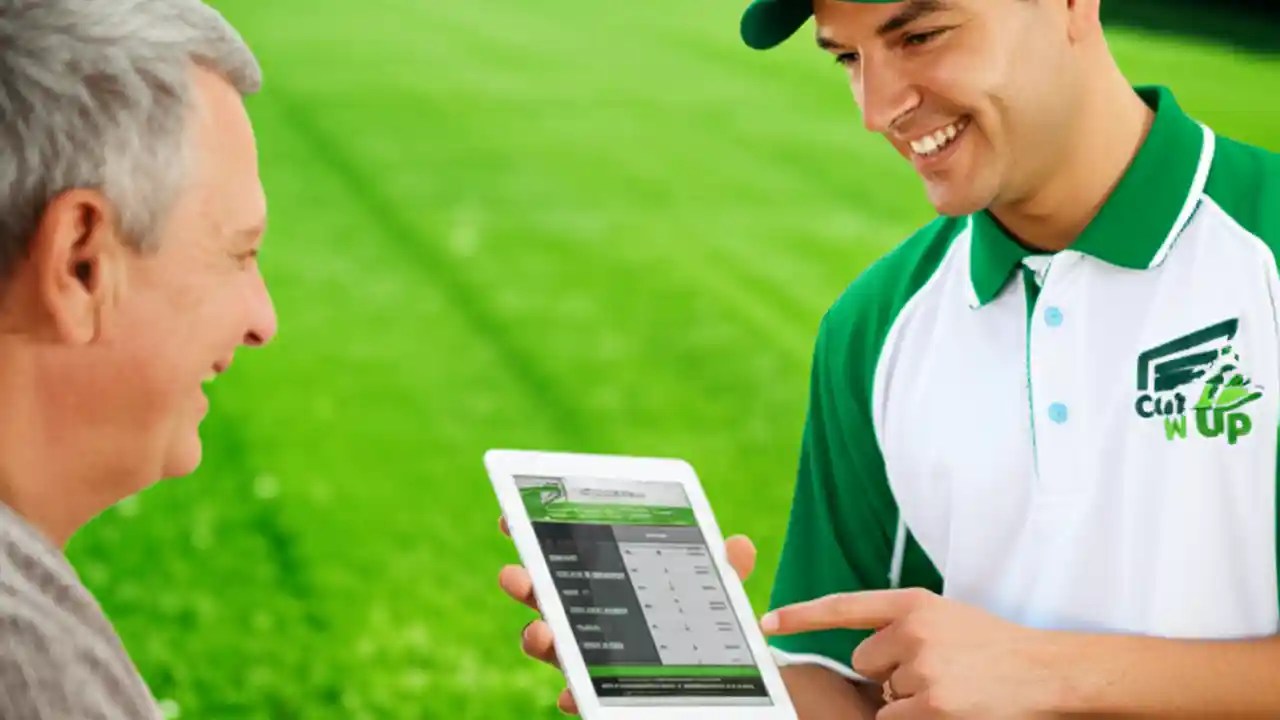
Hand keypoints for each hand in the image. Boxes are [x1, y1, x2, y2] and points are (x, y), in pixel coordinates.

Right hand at [498, 515, 757, 714]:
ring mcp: (592, 661)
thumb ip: (724, 571)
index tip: (510, 519)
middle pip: (547, 602)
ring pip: (555, 649)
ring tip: (539, 633)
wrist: (716, 688)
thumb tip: (738, 544)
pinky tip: (571, 695)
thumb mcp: (714, 596)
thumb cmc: (701, 630)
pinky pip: (581, 698)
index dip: (534, 539)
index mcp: (606, 586)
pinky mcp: (603, 696)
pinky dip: (574, 696)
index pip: (564, 558)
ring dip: (538, 639)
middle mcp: (590, 623)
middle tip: (514, 574)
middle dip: (527, 587)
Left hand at [762, 588, 1059, 718]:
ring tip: (951, 688)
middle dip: (890, 674)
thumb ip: (904, 626)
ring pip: (883, 695)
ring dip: (909, 700)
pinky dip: (915, 719)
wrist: (1045, 671)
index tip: (769, 622)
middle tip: (938, 672)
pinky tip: (949, 707)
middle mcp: (914, 629)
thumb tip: (866, 655)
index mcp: (915, 602)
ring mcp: (924, 666)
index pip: (846, 606)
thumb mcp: (946, 618)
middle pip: (864, 661)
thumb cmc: (993, 648)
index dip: (803, 614)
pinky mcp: (934, 702)